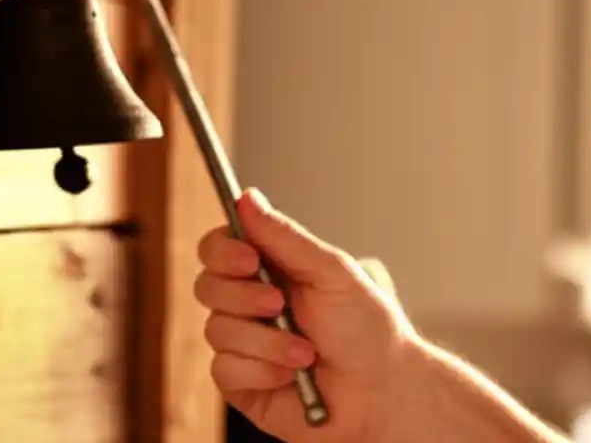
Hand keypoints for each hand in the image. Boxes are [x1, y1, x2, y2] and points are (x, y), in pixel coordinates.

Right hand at [194, 188, 417, 441]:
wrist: (383, 392)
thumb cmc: (368, 331)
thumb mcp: (333, 273)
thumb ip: (286, 237)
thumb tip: (248, 198)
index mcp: (270, 270)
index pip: (219, 249)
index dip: (223, 251)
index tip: (248, 259)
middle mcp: (251, 305)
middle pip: (207, 285)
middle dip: (244, 297)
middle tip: (280, 304)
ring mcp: (244, 345)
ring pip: (217, 330)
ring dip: (267, 341)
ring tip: (305, 351)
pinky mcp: (241, 383)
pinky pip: (226, 369)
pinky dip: (263, 371)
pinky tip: (292, 376)